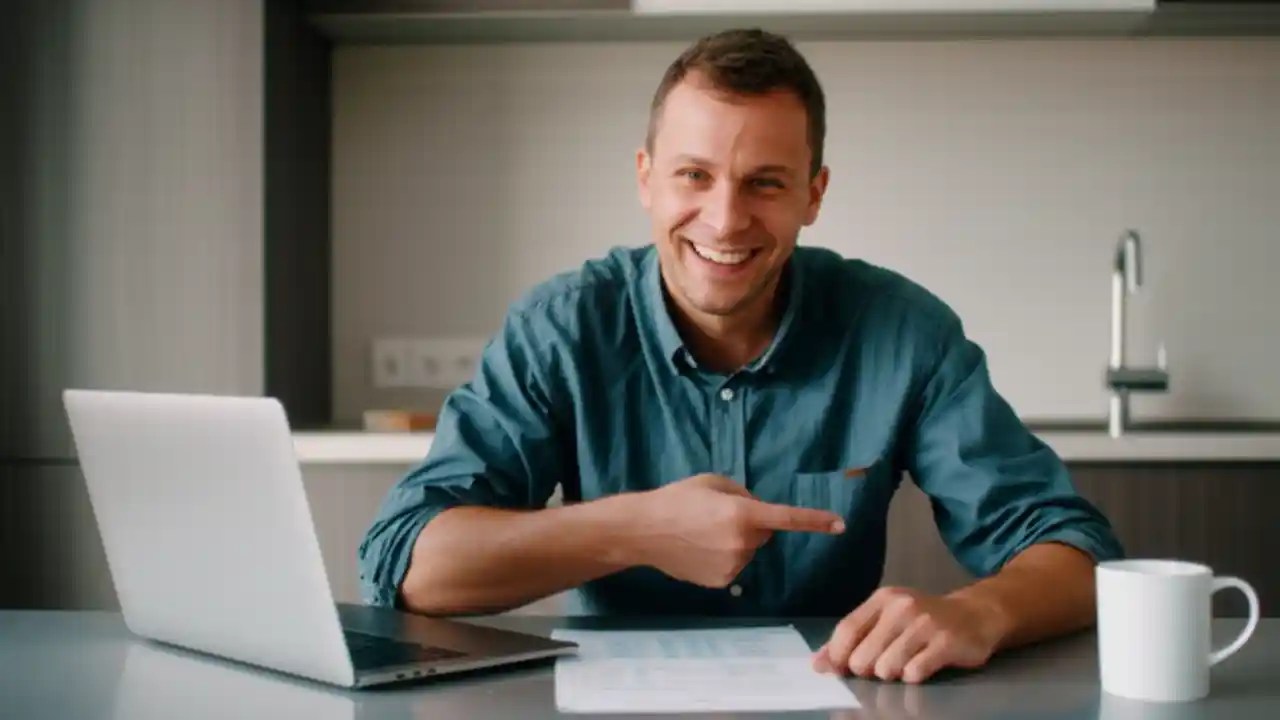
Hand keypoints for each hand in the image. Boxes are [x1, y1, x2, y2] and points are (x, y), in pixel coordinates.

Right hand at [634, 474, 844, 587]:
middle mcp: (743, 543)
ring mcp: (733, 566)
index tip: (840, 525)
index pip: (787, 518)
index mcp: (743, 514)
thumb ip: (742, 494)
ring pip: (748, 551)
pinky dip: (723, 558)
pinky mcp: (722, 582)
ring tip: (702, 534)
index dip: (815, 520)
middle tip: (718, 516)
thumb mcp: (713, 483)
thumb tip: (756, 507)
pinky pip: (735, 566)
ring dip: (736, 542)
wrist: (643, 530)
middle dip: (750, 525)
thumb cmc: (677, 499)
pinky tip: (699, 550)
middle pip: (763, 534)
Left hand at [812, 587, 1004, 683]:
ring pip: (886, 668)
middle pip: (863, 656)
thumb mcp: (887, 619)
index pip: (846, 630)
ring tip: (905, 665)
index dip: (836, 656)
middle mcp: (902, 607)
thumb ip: (853, 638)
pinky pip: (914, 673)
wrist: (975, 614)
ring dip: (892, 674)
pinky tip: (921, 666)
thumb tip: (818, 664)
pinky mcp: (947, 643)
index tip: (836, 671)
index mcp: (883, 599)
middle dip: (868, 670)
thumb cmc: (922, 620)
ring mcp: (925, 624)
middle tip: (883, 665)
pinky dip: (913, 676)